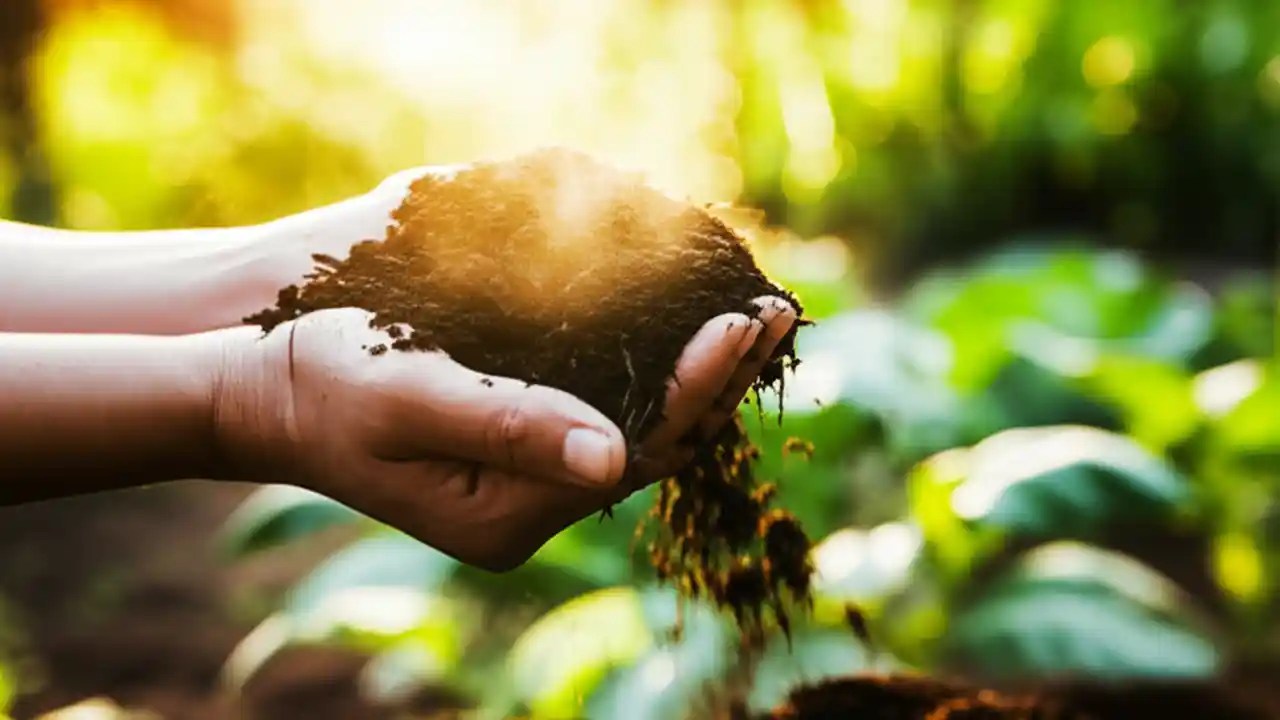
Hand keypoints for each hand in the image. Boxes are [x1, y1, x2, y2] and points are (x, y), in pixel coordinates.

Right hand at [213, 298, 795, 570]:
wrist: (266, 395)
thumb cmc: (326, 386)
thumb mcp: (412, 397)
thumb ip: (510, 425)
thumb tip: (614, 456)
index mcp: (506, 512)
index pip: (636, 450)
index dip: (700, 385)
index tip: (748, 321)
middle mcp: (527, 514)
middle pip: (652, 448)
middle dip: (720, 380)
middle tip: (781, 313)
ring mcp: (523, 490)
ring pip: (637, 435)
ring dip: (697, 378)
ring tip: (755, 321)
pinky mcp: (516, 459)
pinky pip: (604, 421)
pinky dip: (651, 378)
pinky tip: (683, 337)